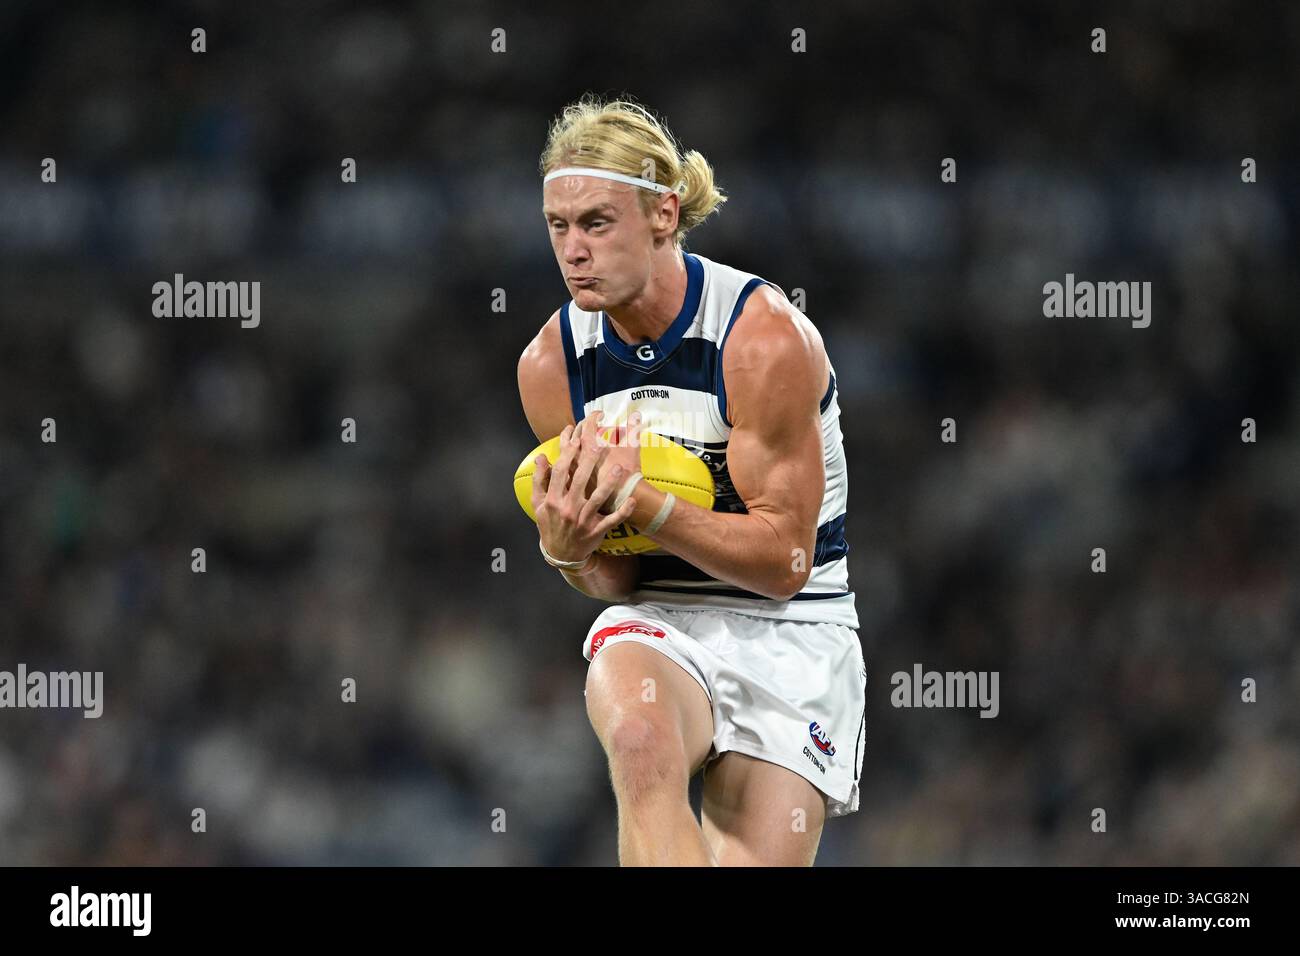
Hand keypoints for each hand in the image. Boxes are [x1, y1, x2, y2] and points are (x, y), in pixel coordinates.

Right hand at [531, 413, 638, 563]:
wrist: (561, 554)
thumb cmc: (550, 524)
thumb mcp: (538, 504)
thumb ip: (539, 480)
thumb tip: (541, 458)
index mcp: (552, 500)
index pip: (560, 472)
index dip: (567, 453)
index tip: (576, 437)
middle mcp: (567, 509)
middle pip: (579, 480)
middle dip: (590, 461)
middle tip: (600, 443)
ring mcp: (582, 521)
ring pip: (597, 499)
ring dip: (608, 483)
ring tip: (619, 467)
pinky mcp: (596, 531)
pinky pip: (611, 521)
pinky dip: (622, 512)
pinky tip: (632, 501)